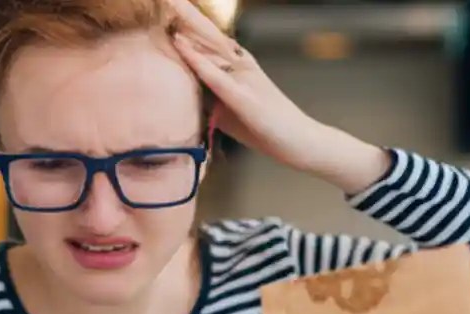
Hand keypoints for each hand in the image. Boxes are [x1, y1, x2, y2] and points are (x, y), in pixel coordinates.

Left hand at [165, 0, 390, 194]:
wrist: (302, 144)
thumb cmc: (265, 129)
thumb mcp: (230, 110)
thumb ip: (209, 98)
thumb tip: (184, 97)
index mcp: (239, 65)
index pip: (208, 39)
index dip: (187, 22)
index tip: (167, 5)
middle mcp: (242, 64)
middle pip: (209, 34)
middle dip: (186, 14)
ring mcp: (245, 78)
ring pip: (211, 46)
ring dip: (188, 26)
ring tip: (169, 4)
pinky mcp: (246, 99)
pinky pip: (216, 76)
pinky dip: (197, 59)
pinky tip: (181, 44)